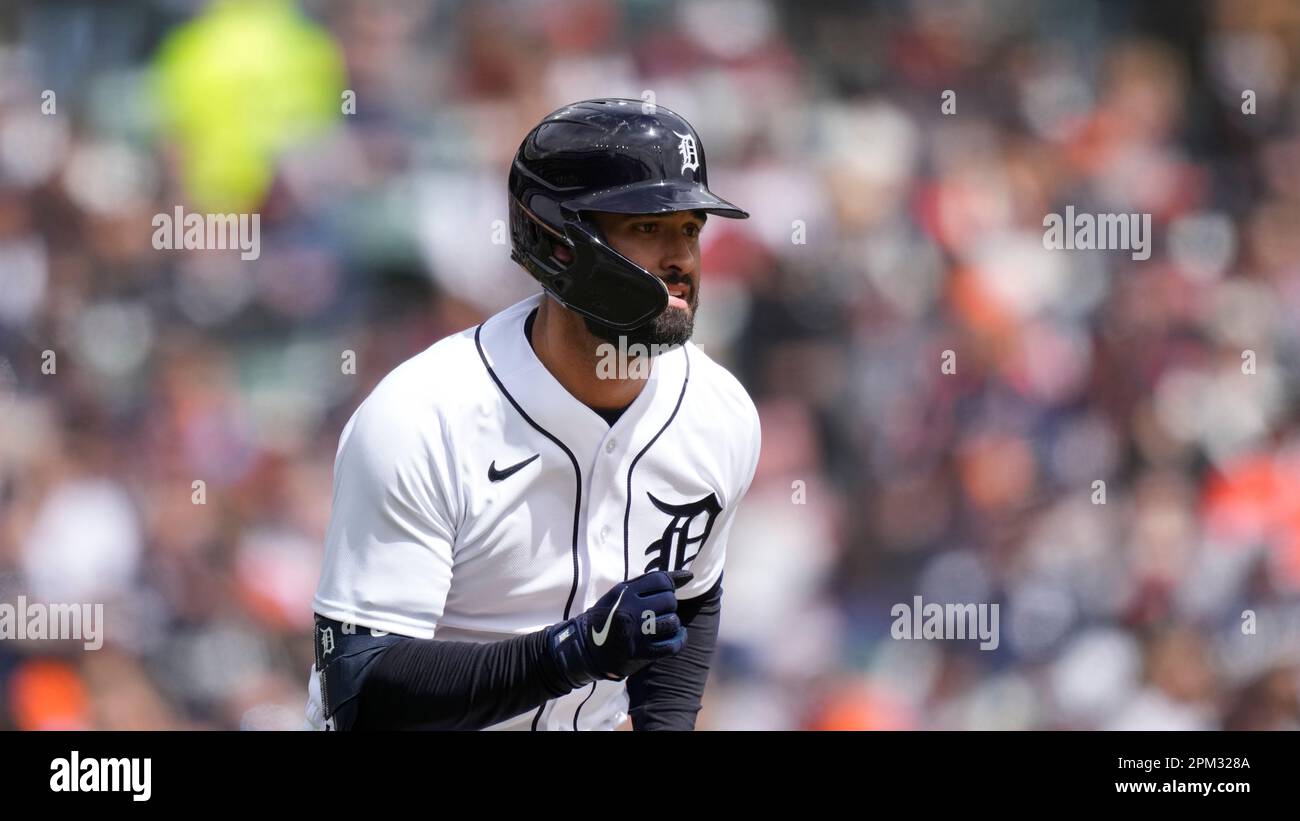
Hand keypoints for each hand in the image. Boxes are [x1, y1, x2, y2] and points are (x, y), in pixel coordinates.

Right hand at [544, 570, 691, 688]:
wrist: (585, 647)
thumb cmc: (608, 616)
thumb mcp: (621, 593)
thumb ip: (651, 582)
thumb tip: (688, 576)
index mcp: (624, 593)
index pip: (662, 581)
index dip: (668, 586)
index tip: (662, 592)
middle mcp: (631, 611)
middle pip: (669, 601)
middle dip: (668, 605)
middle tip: (657, 611)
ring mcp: (636, 633)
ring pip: (672, 622)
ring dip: (671, 623)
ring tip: (661, 624)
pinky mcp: (641, 653)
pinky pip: (672, 645)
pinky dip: (678, 639)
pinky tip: (673, 636)